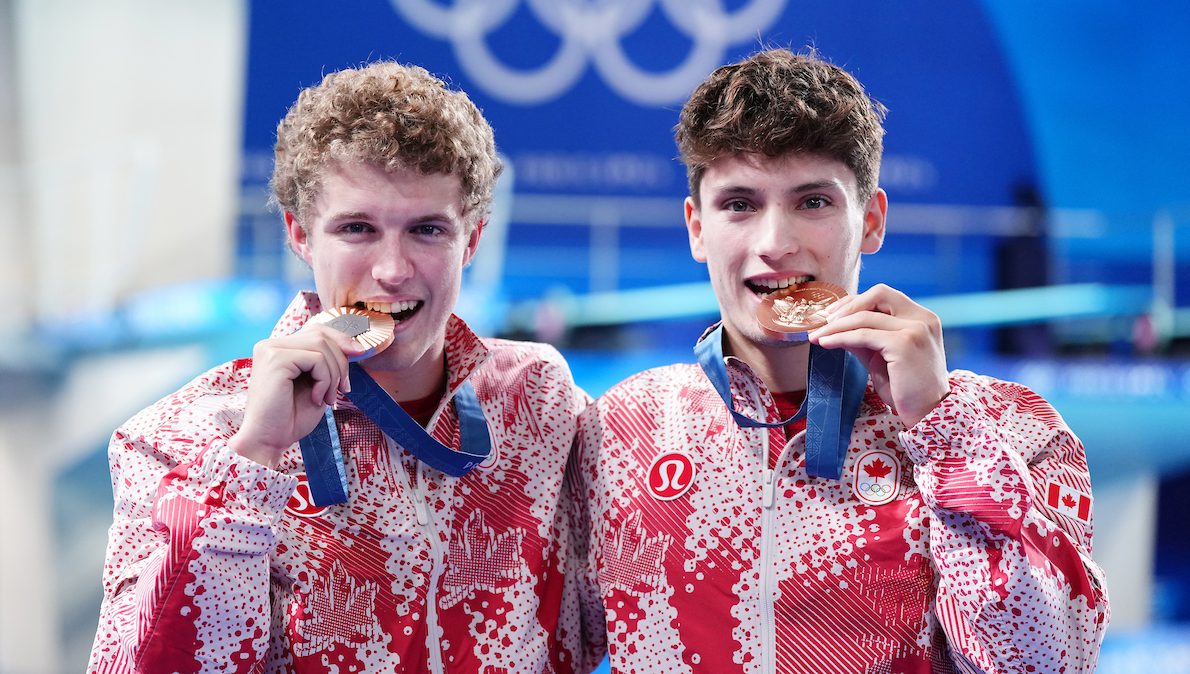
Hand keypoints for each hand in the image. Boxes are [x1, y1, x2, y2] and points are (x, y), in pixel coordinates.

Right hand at [229, 324, 365, 467]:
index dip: (341, 340)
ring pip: (321, 345)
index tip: (359, 354)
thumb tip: (354, 346)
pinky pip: (316, 359)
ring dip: (334, 374)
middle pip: (322, 336)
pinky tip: (317, 398)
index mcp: (279, 348)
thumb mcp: (317, 384)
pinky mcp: (275, 358)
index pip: (317, 331)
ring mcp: (271, 349)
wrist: (270, 439)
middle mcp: (271, 344)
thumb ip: (327, 363)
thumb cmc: (291, 418)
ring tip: (329, 397)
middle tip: (343, 389)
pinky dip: (325, 380)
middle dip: (341, 362)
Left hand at [807, 284, 949, 427]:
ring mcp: (915, 329)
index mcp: (921, 318)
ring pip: (865, 316)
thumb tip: (836, 327)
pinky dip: (840, 337)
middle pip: (878, 294)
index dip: (855, 302)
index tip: (832, 314)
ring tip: (816, 336)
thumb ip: (865, 338)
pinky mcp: (904, 343)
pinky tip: (826, 343)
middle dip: (846, 306)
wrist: (927, 414)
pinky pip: (863, 335)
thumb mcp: (882, 357)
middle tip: (823, 321)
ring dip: (835, 325)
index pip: (884, 296)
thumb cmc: (906, 389)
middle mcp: (922, 318)